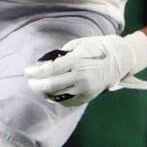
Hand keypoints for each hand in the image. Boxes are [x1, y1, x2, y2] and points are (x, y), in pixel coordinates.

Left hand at [25, 31, 146, 106]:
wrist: (119, 60)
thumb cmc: (97, 48)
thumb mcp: (79, 44)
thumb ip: (61, 54)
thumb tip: (44, 63)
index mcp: (77, 61)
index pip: (50, 70)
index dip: (35, 72)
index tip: (27, 71)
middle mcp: (81, 77)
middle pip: (51, 85)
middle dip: (36, 84)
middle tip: (30, 81)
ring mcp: (85, 89)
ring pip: (58, 95)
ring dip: (45, 92)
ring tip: (39, 86)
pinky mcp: (88, 97)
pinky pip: (67, 101)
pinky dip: (56, 98)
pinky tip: (51, 93)